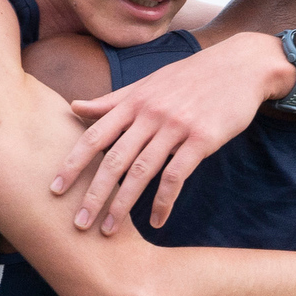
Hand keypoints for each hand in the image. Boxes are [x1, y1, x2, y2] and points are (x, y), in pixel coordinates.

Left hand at [54, 32, 290, 233]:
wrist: (241, 65)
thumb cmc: (190, 77)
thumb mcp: (147, 84)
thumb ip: (110, 102)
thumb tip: (73, 107)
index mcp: (132, 102)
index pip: (93, 136)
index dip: (72, 164)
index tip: (54, 190)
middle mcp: (149, 114)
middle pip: (113, 160)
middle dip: (93, 195)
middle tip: (78, 224)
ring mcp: (175, 127)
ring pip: (141, 172)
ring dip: (122, 205)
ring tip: (109, 231)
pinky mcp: (201, 139)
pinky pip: (176, 176)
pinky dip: (163, 202)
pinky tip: (155, 222)